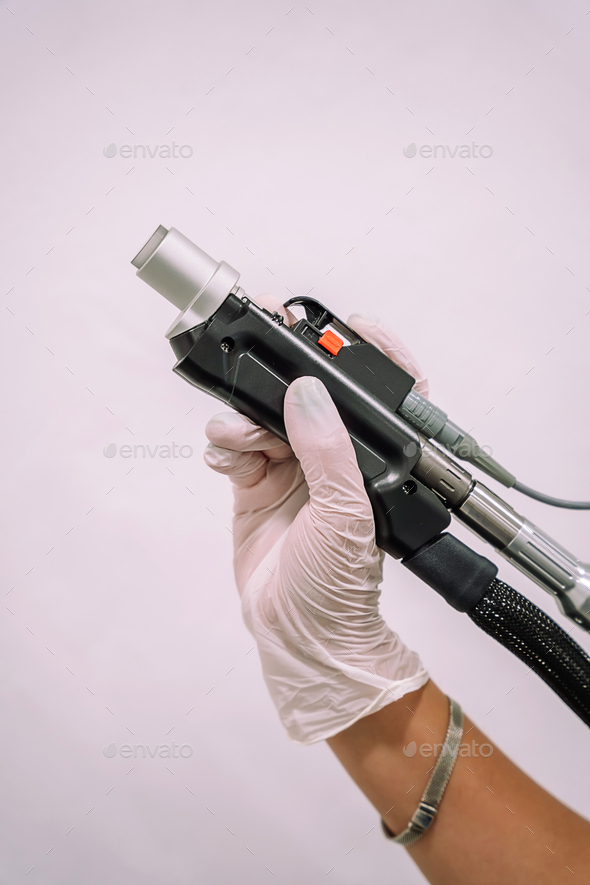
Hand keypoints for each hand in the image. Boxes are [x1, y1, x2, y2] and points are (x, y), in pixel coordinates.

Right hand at [204, 297, 428, 743]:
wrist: (299, 632)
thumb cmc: (339, 585)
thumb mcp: (345, 511)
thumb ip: (326, 449)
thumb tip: (308, 393)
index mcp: (367, 460)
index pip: (370, 395)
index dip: (362, 356)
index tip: (346, 326)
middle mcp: (329, 458)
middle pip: (303, 396)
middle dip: (278, 379)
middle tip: (260, 354)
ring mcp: (290, 470)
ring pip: (261, 417)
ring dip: (244, 421)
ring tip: (245, 444)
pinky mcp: (253, 485)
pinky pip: (233, 447)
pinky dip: (225, 448)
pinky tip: (231, 464)